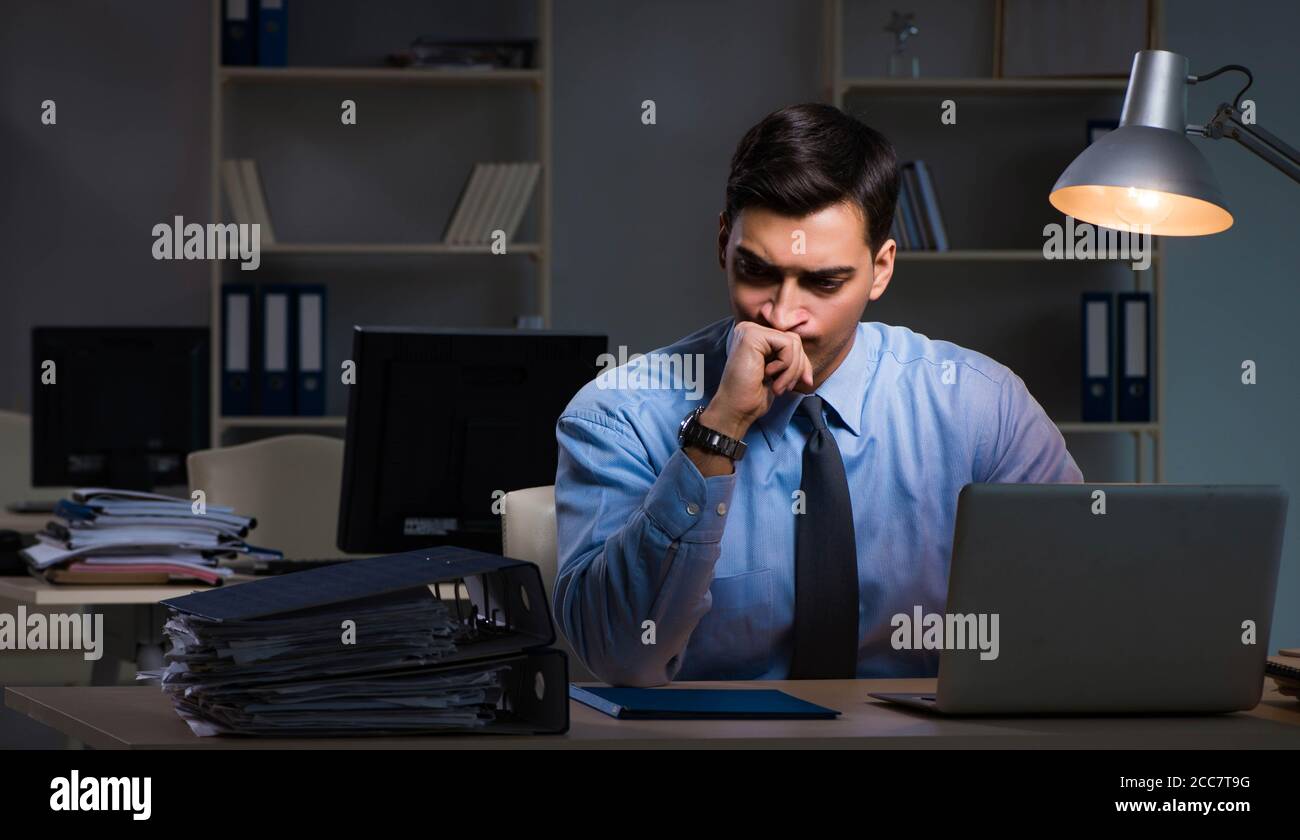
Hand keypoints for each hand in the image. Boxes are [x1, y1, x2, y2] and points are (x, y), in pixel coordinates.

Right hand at [702, 321, 815, 438]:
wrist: (736, 409)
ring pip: (793, 342)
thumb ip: (793, 361)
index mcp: (755, 337)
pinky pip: (787, 344)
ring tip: (777, 385)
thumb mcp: (779, 375)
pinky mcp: (751, 336)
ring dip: (791, 369)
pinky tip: (768, 376)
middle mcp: (750, 329)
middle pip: (794, 339)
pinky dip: (785, 365)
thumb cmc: (753, 396)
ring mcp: (749, 330)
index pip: (791, 341)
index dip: (801, 363)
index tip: (803, 381)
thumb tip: (812, 364)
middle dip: (798, 367)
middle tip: (785, 387)